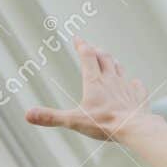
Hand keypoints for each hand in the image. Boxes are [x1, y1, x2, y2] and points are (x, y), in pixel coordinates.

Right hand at [26, 38, 152, 141]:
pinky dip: (134, 83)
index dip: (82, 45)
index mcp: (94, 82)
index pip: (87, 56)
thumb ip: (51, 117)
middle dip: (97, 52)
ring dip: (113, 63)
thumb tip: (28, 114)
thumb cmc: (104, 124)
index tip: (77, 38)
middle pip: (104, 58)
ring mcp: (126, 88)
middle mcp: (111, 80)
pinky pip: (137, 86)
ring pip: (119, 69)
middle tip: (92, 48)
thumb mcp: (73, 121)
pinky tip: (134, 83)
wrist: (134, 128)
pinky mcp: (138, 97)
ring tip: (110, 61)